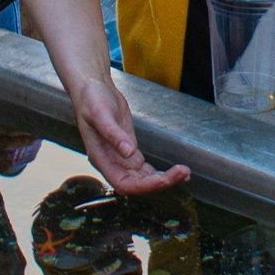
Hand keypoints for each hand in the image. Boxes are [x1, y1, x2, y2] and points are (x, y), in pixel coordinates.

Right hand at [69, 74, 188, 198]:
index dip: (145, 186)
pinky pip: (145, 170)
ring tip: (184, 173)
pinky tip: (174, 172)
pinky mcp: (130, 151)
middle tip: (183, 173)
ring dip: (163, 179)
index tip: (164, 179)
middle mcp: (112, 163)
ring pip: (144, 179)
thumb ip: (113, 134)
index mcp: (101, 159)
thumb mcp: (100, 113)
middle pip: (137, 184)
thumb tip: (128, 151)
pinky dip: (160, 173)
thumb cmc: (90, 100)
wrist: (92, 89)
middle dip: (161, 182)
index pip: (124, 184)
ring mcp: (121, 158)